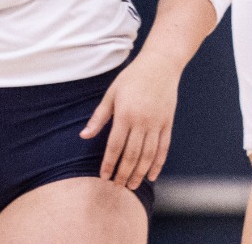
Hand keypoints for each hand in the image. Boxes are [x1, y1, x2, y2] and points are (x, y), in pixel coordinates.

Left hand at [81, 55, 180, 189]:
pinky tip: (152, 175)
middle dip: (124, 173)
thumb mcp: (111, 94)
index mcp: (125, 114)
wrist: (161, 64)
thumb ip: (99, 117)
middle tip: (118, 187)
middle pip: (132, 155)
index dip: (109, 164)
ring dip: (140, 173)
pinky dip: (158, 163)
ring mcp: (157, 123)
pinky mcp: (168, 123)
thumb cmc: (132, 77)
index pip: (115, 146)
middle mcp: (142, 121)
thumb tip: (83, 136)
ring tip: (133, 185)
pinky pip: (164, 148)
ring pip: (148, 155)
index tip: (104, 177)